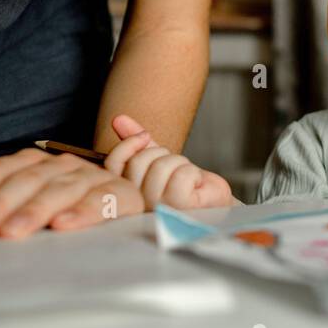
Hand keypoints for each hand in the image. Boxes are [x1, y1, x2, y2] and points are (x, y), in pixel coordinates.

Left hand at [0, 148, 144, 240]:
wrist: (124, 211)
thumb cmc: (68, 211)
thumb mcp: (26, 204)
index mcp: (36, 164)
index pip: (2, 170)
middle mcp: (62, 165)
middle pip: (27, 181)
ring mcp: (92, 178)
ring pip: (59, 190)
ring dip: (33, 211)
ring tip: (12, 232)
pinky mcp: (121, 195)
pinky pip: (100, 202)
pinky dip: (81, 213)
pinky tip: (63, 225)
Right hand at [103, 114, 233, 210]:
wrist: (215, 202)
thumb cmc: (187, 184)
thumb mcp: (160, 159)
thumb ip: (138, 142)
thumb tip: (119, 119)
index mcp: (129, 194)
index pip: (113, 164)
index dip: (128, 144)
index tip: (144, 136)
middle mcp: (138, 205)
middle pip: (138, 161)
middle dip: (163, 154)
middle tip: (175, 168)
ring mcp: (156, 209)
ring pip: (161, 166)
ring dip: (181, 164)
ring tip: (187, 179)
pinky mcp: (178, 208)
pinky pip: (181, 175)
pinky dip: (193, 173)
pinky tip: (196, 186)